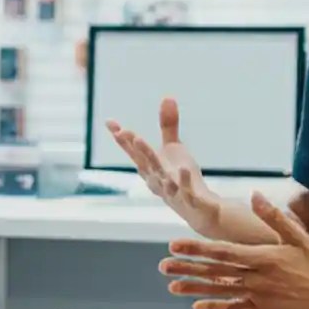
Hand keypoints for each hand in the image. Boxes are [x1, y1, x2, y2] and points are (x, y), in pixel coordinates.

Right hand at [105, 98, 220, 236]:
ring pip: (162, 176)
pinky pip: (187, 189)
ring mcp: (173, 190)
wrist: (199, 212)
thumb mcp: (173, 150)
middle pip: (146, 162)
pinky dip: (185, 180)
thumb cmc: (180, 180)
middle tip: (125, 132)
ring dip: (154, 163)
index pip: (134, 151)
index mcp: (150, 168)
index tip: (109, 122)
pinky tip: (184, 169)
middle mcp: (157, 180)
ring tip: (146, 146)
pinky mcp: (191, 198)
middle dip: (136, 148)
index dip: (122, 137)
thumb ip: (168, 125)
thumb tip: (167, 96)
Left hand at [158, 191, 308, 308]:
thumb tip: (255, 194)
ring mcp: (259, 297)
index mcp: (263, 257)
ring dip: (195, 289)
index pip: (222, 252)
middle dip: (188, 268)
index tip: (175, 245)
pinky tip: (198, 306)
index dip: (197, 248)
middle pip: (215, 272)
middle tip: (163, 265)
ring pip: (220, 291)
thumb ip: (272, 217)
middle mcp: (257, 278)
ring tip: (173, 286)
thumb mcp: (297, 236)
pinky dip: (216, 306)